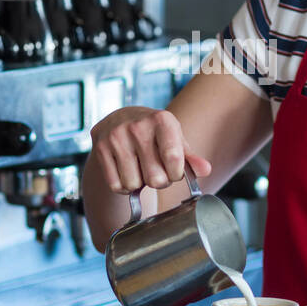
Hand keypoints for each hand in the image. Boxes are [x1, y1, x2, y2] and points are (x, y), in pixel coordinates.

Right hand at [90, 106, 212, 192]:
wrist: (120, 119)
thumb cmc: (155, 132)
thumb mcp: (175, 138)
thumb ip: (190, 157)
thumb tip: (206, 170)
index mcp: (161, 120)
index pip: (174, 161)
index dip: (176, 174)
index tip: (173, 170)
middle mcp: (137, 126)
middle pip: (155, 178)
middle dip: (159, 180)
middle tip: (156, 170)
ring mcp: (116, 137)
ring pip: (133, 184)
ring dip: (139, 183)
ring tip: (140, 168)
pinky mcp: (100, 149)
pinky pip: (116, 186)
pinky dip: (123, 186)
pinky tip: (126, 171)